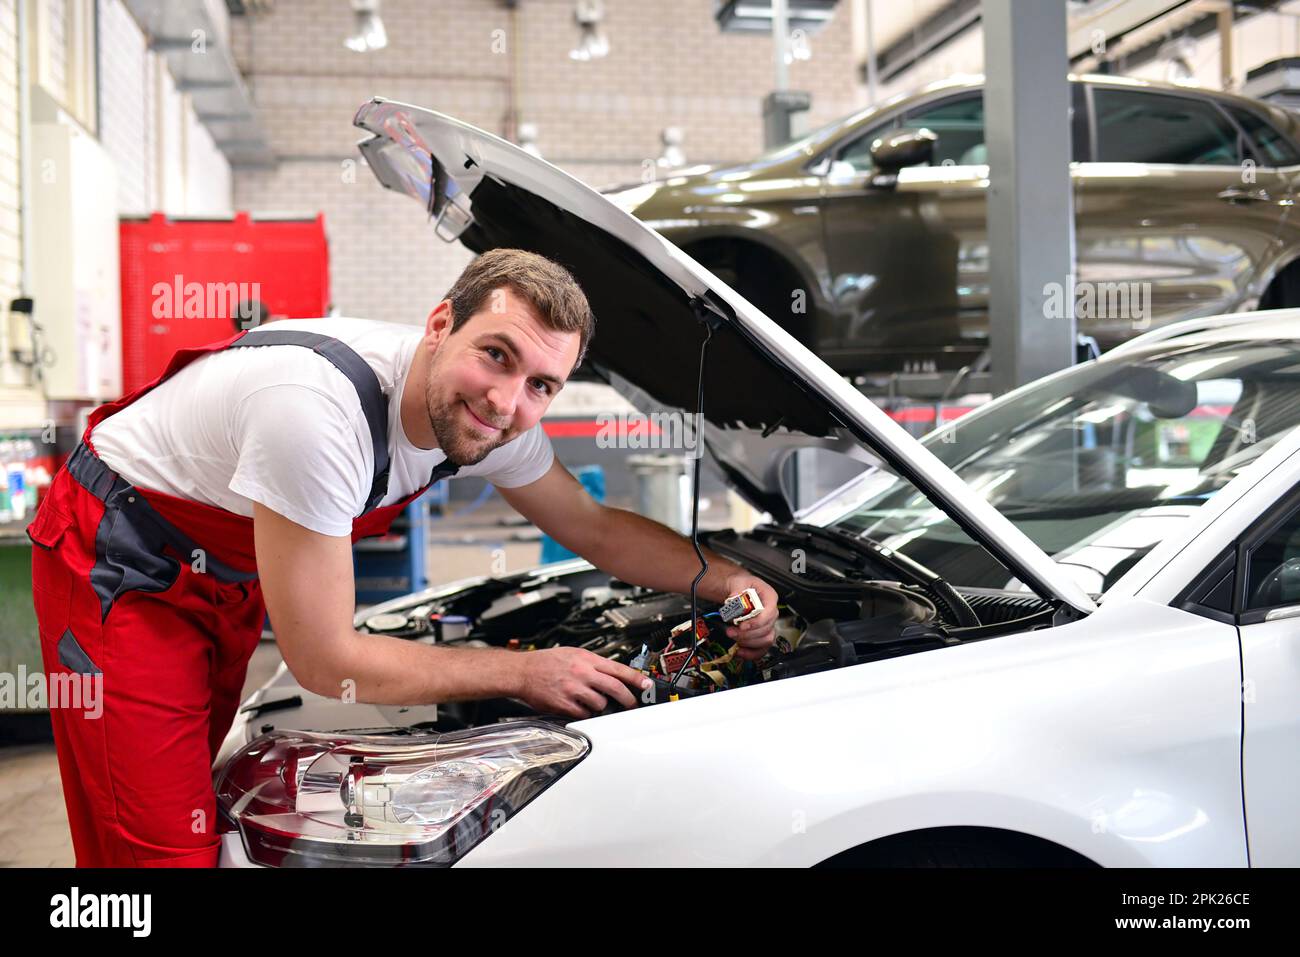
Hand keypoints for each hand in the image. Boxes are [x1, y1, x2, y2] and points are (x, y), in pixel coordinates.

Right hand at [513, 646, 651, 718]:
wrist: (522, 671)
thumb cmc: (546, 662)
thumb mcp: (573, 654)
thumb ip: (593, 663)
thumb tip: (612, 674)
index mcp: (586, 659)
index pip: (618, 669)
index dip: (636, 678)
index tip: (647, 685)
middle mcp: (582, 673)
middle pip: (615, 688)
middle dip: (628, 699)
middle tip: (632, 704)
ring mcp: (574, 689)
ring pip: (601, 703)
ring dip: (602, 706)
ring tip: (596, 702)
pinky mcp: (564, 704)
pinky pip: (584, 714)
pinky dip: (586, 713)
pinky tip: (582, 708)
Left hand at [721, 573, 778, 660]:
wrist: (738, 591)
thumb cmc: (741, 585)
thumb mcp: (738, 581)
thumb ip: (737, 590)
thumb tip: (734, 599)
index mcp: (770, 598)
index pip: (769, 613)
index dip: (756, 622)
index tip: (742, 625)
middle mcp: (772, 613)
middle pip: (766, 629)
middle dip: (747, 634)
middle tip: (731, 631)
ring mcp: (768, 625)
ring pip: (765, 640)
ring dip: (748, 642)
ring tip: (733, 637)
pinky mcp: (762, 635)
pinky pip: (762, 649)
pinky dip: (751, 653)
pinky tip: (740, 652)